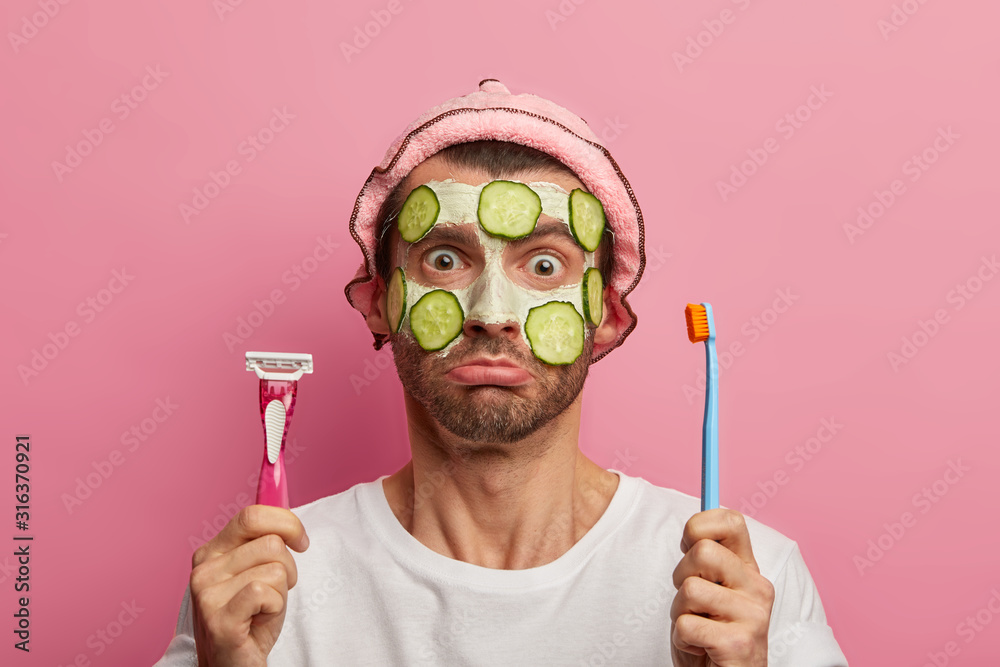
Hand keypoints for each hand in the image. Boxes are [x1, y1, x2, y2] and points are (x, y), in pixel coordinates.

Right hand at [190, 505, 309, 666]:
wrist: (234, 666)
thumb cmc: (251, 619)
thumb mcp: (257, 573)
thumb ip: (265, 543)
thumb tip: (288, 515)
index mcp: (211, 552)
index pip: (252, 516)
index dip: (287, 523)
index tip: (301, 542)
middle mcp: (203, 568)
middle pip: (271, 543)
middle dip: (288, 567)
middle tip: (275, 592)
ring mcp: (207, 593)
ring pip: (275, 568)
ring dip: (281, 592)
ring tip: (264, 609)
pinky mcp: (219, 618)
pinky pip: (266, 592)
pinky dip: (275, 608)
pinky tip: (259, 621)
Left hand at [669, 509, 773, 666]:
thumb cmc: (711, 635)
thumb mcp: (710, 591)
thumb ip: (707, 562)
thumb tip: (690, 530)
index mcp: (750, 571)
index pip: (731, 521)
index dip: (698, 526)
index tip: (688, 548)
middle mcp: (757, 588)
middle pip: (703, 551)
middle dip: (681, 575)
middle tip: (692, 600)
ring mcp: (752, 616)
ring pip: (689, 589)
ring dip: (680, 612)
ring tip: (697, 627)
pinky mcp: (738, 643)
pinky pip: (686, 625)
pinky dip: (682, 639)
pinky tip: (700, 647)